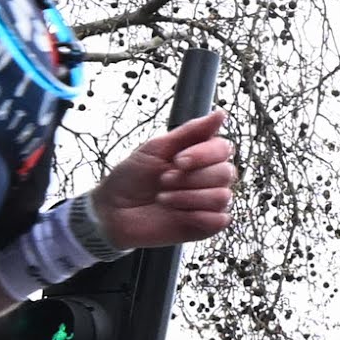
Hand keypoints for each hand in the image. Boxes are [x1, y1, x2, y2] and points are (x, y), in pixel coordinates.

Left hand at [90, 112, 239, 250]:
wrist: (113, 211)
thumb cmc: (132, 177)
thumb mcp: (157, 148)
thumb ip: (191, 131)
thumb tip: (221, 113)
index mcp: (201, 157)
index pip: (223, 148)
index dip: (203, 154)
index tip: (177, 160)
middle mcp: (209, 178)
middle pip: (225, 173)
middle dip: (190, 178)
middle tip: (163, 181)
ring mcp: (209, 203)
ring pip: (222, 197)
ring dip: (188, 197)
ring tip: (163, 199)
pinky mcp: (206, 226)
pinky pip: (220, 220)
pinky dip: (197, 216)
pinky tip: (176, 214)